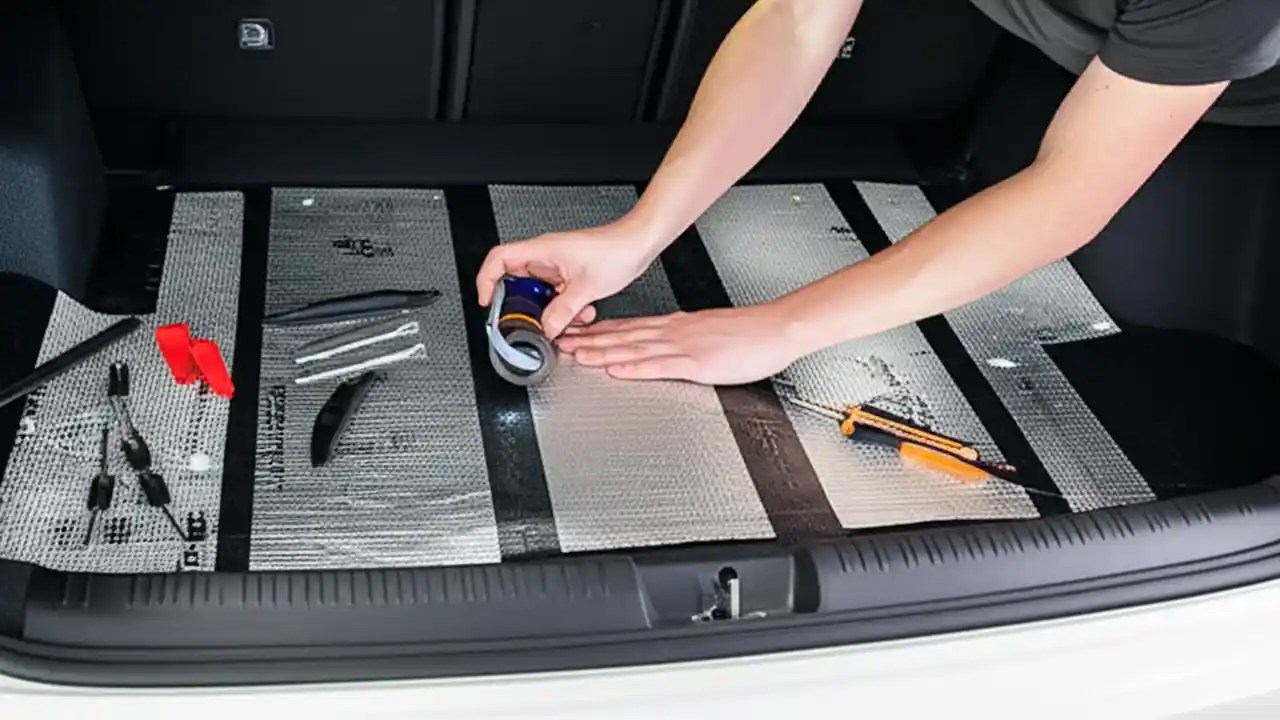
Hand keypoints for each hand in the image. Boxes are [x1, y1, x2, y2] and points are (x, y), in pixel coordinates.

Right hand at [477, 222, 658, 338]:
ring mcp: (557, 266)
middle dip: (522, 306)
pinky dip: (564, 309)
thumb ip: (563, 311)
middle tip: (526, 322)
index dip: (486, 280)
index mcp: (542, 250)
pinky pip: (556, 296)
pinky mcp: (569, 275)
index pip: (498, 259)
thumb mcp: (586, 287)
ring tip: (563, 320)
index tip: (486, 302)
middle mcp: (546, 256)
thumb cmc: (616, 250)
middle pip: (516, 282)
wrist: (639, 243)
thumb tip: (546, 328)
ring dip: (549, 311)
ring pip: (539, 294)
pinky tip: (580, 313)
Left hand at [557, 303, 802, 384]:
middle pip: (624, 337)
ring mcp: (683, 346)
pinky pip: (660, 365)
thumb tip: (667, 347)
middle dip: (591, 341)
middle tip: (563, 344)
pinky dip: (635, 367)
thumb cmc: (749, 335)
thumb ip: (684, 339)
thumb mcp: (709, 332)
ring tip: (577, 355)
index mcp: (676, 326)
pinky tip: (616, 369)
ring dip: (603, 353)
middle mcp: (673, 333)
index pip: (630, 328)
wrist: (776, 328)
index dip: (599, 332)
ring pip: (634, 349)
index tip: (577, 335)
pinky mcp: (697, 361)